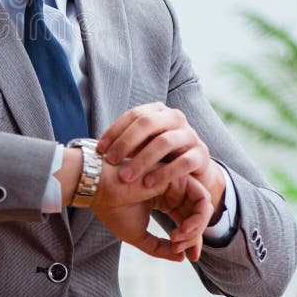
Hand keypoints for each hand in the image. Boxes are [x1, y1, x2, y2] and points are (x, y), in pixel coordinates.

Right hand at [91, 160, 211, 261]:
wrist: (99, 190)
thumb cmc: (112, 209)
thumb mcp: (138, 236)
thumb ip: (160, 248)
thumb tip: (182, 258)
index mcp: (163, 200)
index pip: (187, 222)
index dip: (192, 242)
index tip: (189, 257)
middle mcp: (172, 191)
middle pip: (196, 216)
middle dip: (194, 238)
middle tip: (180, 250)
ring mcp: (175, 182)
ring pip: (202, 207)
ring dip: (196, 228)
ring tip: (178, 239)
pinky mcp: (177, 176)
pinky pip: (201, 198)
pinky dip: (198, 217)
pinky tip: (182, 229)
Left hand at [96, 103, 224, 222]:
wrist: (193, 171)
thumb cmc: (159, 156)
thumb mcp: (142, 144)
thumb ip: (126, 141)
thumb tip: (94, 147)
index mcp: (158, 111)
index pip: (133, 115)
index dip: (115, 131)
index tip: (99, 149)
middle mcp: (175, 118)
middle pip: (147, 124)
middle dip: (126, 143)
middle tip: (111, 162)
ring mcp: (190, 135)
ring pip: (165, 142)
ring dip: (142, 160)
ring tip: (126, 177)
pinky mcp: (201, 155)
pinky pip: (183, 162)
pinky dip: (164, 173)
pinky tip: (149, 185)